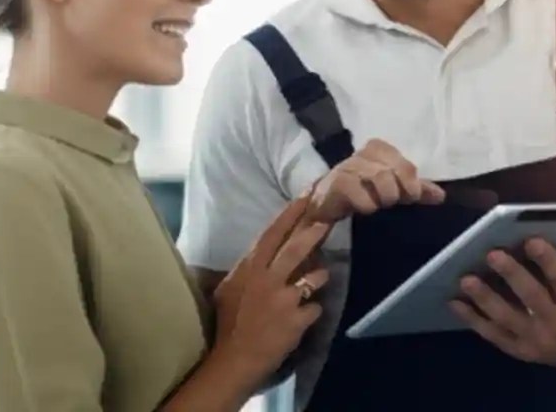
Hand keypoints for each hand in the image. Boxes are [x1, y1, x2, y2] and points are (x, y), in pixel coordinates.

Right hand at [210, 197, 329, 387]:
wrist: (234, 359)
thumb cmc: (228, 323)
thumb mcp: (229, 289)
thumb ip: (246, 270)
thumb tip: (259, 256)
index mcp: (249, 269)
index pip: (271, 234)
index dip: (289, 214)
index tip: (305, 197)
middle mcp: (267, 279)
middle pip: (295, 248)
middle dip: (313, 232)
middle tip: (327, 221)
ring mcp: (283, 299)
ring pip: (314, 276)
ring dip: (319, 277)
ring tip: (316, 280)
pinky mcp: (297, 319)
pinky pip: (316, 307)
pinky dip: (312, 311)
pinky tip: (304, 317)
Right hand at [305, 138, 444, 222]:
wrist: (327, 201)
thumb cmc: (363, 190)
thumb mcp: (392, 188)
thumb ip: (416, 189)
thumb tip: (441, 196)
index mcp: (380, 149)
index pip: (405, 164)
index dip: (411, 183)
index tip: (411, 197)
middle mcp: (363, 153)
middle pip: (393, 170)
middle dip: (399, 191)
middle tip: (397, 202)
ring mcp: (348, 166)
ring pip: (377, 177)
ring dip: (384, 197)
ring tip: (380, 204)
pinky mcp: (336, 183)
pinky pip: (357, 191)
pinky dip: (366, 204)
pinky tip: (365, 208)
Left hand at [449, 233, 555, 371]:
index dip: (547, 260)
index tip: (531, 240)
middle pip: (531, 298)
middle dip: (511, 275)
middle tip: (491, 254)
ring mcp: (538, 341)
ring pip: (507, 318)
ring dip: (485, 298)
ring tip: (466, 278)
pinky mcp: (522, 351)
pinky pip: (494, 335)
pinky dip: (473, 320)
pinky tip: (455, 303)